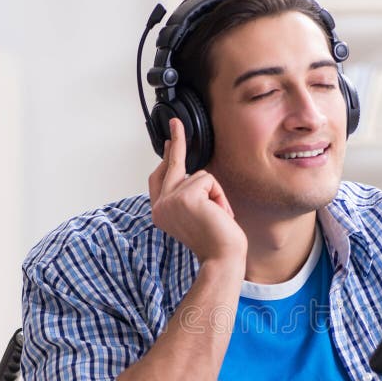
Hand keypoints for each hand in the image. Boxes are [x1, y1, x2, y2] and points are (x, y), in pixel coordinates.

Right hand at [148, 118, 246, 267]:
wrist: (222, 258)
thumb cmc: (215, 241)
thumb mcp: (197, 216)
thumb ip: (188, 197)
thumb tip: (192, 174)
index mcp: (162, 213)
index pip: (159, 179)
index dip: (166, 159)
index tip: (170, 141)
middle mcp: (161, 207)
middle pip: (170, 166)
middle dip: (177, 142)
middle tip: (176, 122)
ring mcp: (170, 201)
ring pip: (199, 176)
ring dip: (215, 194)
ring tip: (218, 216)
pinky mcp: (185, 197)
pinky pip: (208, 180)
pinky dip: (219, 195)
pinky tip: (219, 213)